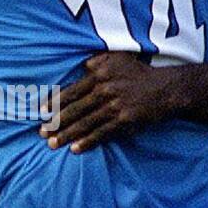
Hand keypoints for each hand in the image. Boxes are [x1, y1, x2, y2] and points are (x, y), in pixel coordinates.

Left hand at [42, 51, 178, 152]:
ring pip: (86, 123)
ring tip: (53, 144)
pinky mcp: (125, 120)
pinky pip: (102, 133)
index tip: (41, 112)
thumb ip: (98, 61)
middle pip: (75, 109)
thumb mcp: (118, 58)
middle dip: (56, 123)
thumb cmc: (140, 73)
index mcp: (100, 74)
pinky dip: (87, 142)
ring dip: (67, 135)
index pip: (71, 91)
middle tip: (42, 133)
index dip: (54, 103)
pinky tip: (75, 149)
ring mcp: (115, 106)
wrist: (166, 89)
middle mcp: (105, 90)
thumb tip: (82, 66)